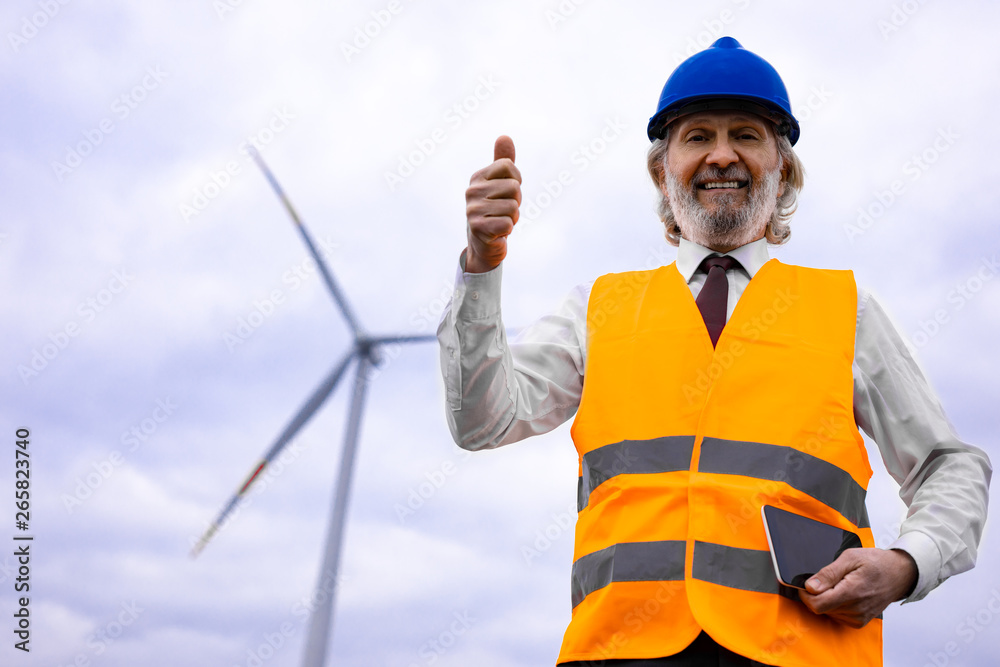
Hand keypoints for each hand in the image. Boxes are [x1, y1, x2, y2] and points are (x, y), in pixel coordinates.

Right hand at [464, 135, 520, 273]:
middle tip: (504, 210)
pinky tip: (498, 232)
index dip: (516, 180)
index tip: (507, 192)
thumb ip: (502, 161)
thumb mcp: (499, 184)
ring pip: (513, 207)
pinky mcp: (478, 228)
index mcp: (477, 177)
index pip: (509, 167)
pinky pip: (508, 223)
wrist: (484, 244)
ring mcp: (473, 209)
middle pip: (514, 187)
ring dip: (513, 217)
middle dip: (516, 202)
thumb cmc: (495, 210)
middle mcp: (472, 191)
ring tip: (501, 221)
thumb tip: (504, 136)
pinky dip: (508, 229)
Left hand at [798, 548, 916, 627]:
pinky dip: (835, 606)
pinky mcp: (860, 621)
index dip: (806, 595)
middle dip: (817, 595)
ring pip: (828, 613)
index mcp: (852, 592)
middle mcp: (856, 609)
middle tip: (827, 580)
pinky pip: (838, 616)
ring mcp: (859, 617)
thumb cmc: (876, 563)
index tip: (806, 585)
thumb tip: (810, 586)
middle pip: (821, 608)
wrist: (899, 574)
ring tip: (840, 584)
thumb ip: (828, 573)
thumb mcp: (850, 557)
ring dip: (827, 600)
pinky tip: (844, 594)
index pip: (817, 604)